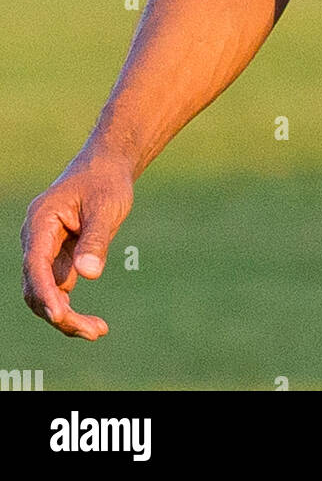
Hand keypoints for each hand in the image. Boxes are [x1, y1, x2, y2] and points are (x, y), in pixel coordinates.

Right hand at [21, 151, 133, 339]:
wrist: (107, 168)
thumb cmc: (106, 183)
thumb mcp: (106, 207)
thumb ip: (96, 239)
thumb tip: (87, 275)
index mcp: (41, 220)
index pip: (35, 263)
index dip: (45, 291)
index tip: (59, 315)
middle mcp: (36, 239)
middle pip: (36, 286)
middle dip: (58, 313)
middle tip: (92, 331)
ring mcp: (45, 251)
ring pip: (45, 293)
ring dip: (65, 317)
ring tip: (98, 331)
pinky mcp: (57, 259)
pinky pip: (57, 290)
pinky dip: (71, 308)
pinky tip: (94, 324)